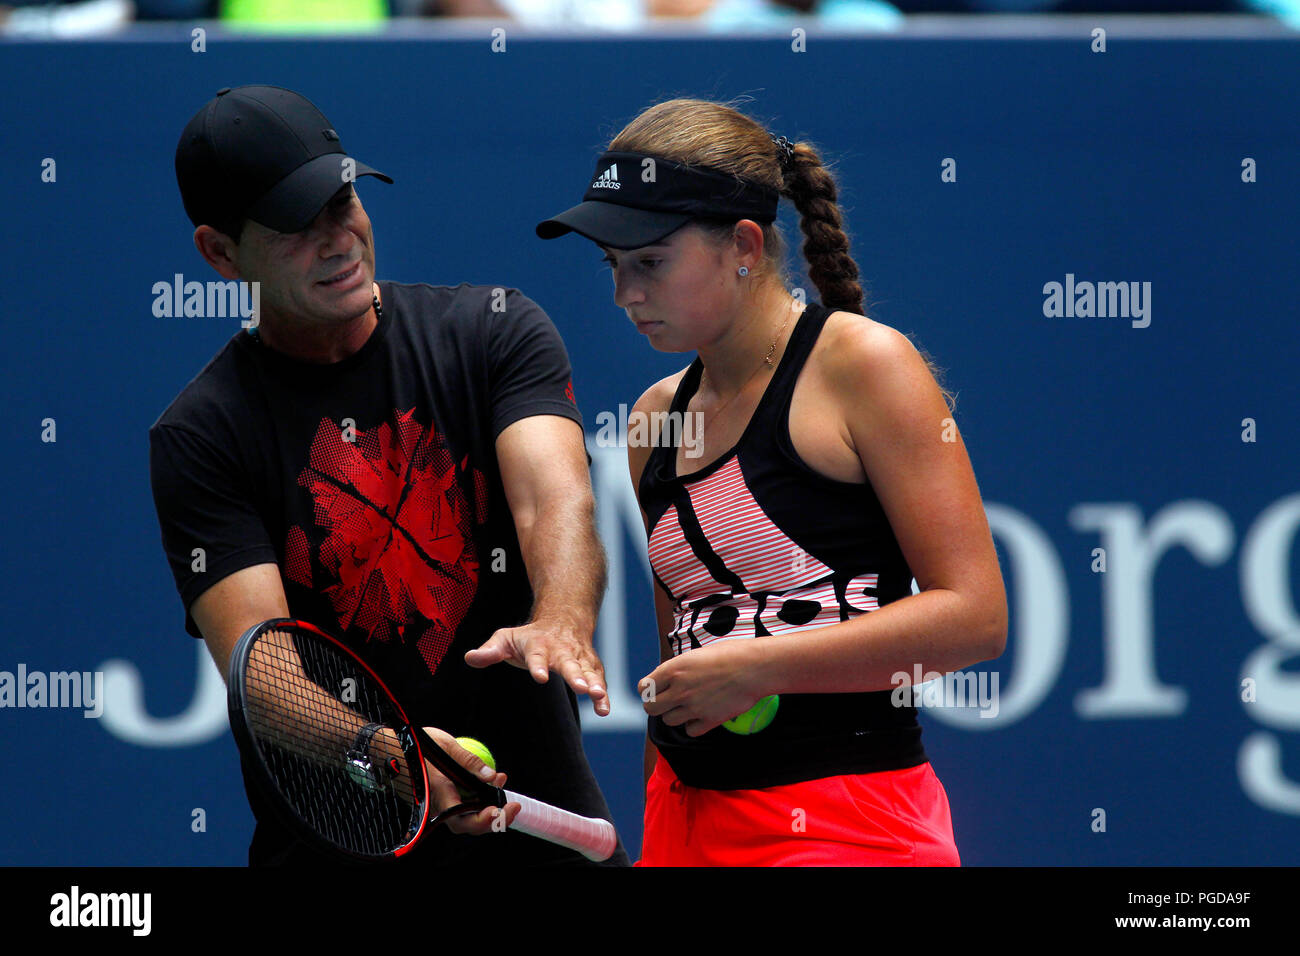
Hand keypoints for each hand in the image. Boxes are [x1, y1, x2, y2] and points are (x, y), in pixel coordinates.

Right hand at [420, 727, 519, 835]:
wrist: (391, 748)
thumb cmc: (414, 745)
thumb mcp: (444, 745)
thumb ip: (468, 762)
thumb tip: (491, 776)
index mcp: (437, 793)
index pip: (462, 818)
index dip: (484, 820)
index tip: (500, 809)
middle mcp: (438, 805)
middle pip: (468, 825)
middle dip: (495, 820)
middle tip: (514, 806)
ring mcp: (440, 804)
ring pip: (468, 816)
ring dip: (489, 805)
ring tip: (501, 781)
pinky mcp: (442, 798)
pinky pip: (463, 804)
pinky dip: (480, 797)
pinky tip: (491, 779)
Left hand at [465, 619, 610, 715]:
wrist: (562, 619)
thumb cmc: (529, 636)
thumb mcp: (505, 638)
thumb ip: (490, 651)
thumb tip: (470, 658)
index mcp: (538, 644)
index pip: (537, 656)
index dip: (538, 666)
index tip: (539, 677)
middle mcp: (561, 650)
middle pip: (568, 663)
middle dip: (575, 675)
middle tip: (581, 688)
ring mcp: (578, 657)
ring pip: (588, 671)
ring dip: (595, 684)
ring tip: (599, 699)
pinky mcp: (590, 666)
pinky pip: (598, 679)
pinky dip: (603, 693)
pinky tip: (605, 708)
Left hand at [639, 640, 764, 736]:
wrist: (755, 667)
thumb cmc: (729, 655)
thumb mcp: (696, 654)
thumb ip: (676, 668)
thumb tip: (662, 678)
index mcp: (673, 669)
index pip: (644, 688)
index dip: (648, 689)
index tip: (657, 688)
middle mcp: (680, 690)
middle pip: (651, 708)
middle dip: (656, 705)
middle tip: (667, 701)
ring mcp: (694, 707)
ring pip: (669, 721)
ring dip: (675, 714)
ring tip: (688, 705)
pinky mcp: (709, 720)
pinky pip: (690, 730)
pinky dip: (693, 725)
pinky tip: (701, 714)